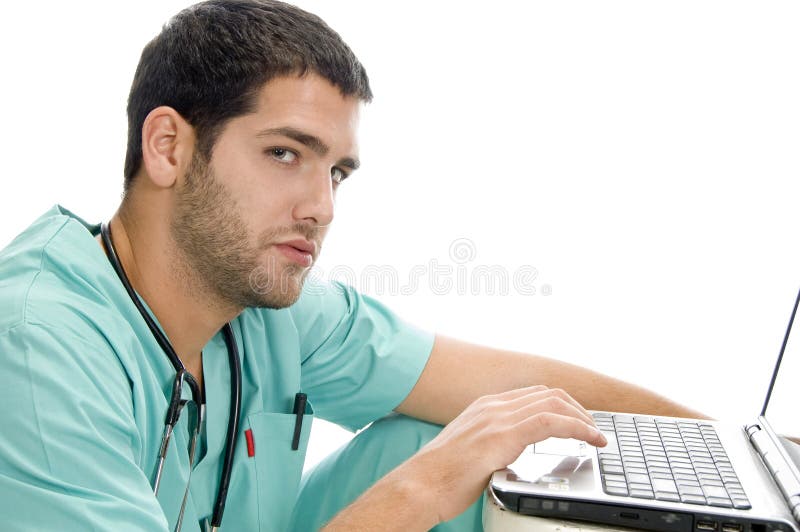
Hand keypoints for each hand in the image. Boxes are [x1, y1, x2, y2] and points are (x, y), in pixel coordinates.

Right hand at [401, 385, 606, 523]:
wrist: (420, 484)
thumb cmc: (440, 476)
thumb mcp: (471, 450)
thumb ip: (492, 442)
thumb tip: (508, 452)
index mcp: (485, 406)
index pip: (534, 395)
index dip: (562, 405)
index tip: (578, 422)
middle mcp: (493, 406)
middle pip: (548, 394)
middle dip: (577, 409)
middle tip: (593, 430)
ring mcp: (497, 417)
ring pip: (554, 403)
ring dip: (583, 418)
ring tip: (597, 436)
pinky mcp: (503, 435)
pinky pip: (551, 421)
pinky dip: (577, 427)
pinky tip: (590, 439)